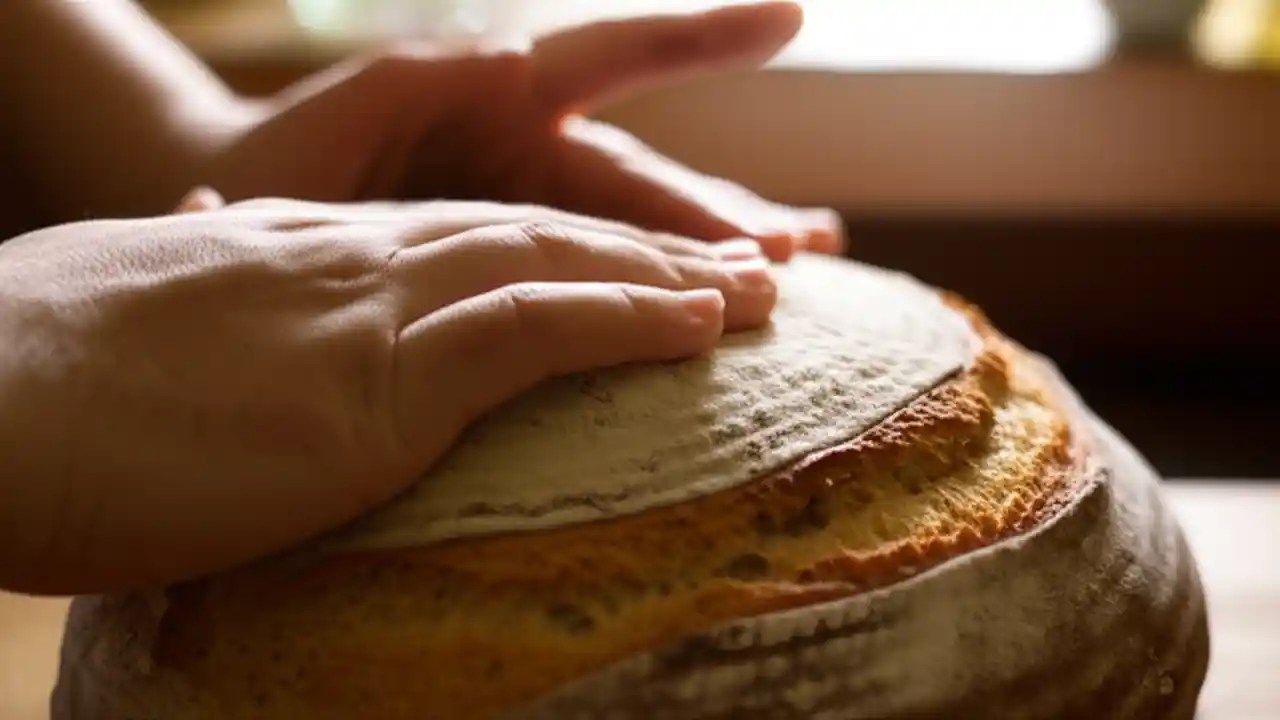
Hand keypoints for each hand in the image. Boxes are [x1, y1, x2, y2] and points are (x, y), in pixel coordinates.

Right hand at [0, 193, 774, 593]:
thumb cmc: (48, 371)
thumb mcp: (147, 302)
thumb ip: (210, 264)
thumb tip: (213, 230)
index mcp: (314, 252)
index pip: (469, 236)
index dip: (565, 245)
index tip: (632, 263)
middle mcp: (361, 260)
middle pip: (536, 234)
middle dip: (646, 247)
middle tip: (741, 260)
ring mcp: (377, 307)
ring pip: (555, 265)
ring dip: (668, 277)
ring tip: (759, 287)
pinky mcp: (381, 373)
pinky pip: (536, 327)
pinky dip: (626, 319)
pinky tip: (701, 327)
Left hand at [201, 2, 840, 259]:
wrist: (242, 219)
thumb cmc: (290, 150)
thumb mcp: (350, 106)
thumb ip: (422, 78)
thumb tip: (510, 62)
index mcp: (504, 95)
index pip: (613, 58)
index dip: (696, 37)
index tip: (785, 17)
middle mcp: (536, 152)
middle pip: (645, 180)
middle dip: (722, 214)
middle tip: (802, 250)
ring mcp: (533, 214)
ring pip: (640, 235)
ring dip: (714, 256)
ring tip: (797, 273)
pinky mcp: (519, 269)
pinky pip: (598, 282)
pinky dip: (655, 301)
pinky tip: (709, 316)